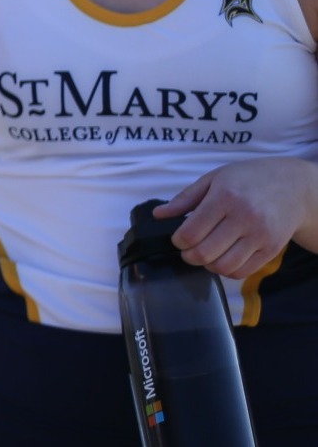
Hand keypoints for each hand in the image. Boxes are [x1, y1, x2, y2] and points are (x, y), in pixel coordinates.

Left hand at [158, 157, 317, 278]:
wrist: (291, 186)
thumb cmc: (246, 179)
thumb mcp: (213, 179)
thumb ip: (184, 198)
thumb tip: (159, 215)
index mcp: (225, 197)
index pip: (191, 232)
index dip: (178, 241)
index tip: (177, 239)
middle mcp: (244, 218)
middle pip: (205, 253)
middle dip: (188, 256)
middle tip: (187, 250)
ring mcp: (261, 236)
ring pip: (224, 266)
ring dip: (207, 266)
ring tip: (204, 254)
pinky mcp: (272, 249)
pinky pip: (243, 271)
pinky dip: (227, 271)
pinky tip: (222, 259)